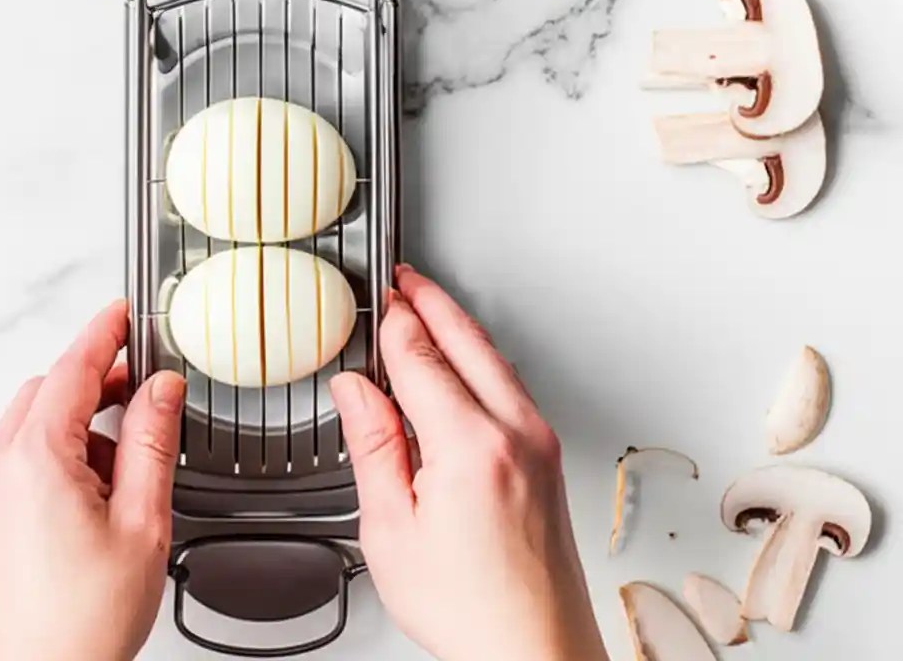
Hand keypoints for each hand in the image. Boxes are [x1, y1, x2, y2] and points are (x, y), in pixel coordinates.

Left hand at [0, 300, 186, 660]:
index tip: (123, 314)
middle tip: (142, 393)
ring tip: (123, 472)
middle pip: (45, 392)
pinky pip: (14, 458)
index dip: (103, 335)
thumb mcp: (142, 521)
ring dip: (74, 423)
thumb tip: (161, 389)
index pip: (71, 370)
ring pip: (29, 425)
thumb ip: (151, 442)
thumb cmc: (85, 619)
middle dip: (93, 382)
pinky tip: (91, 494)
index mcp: (34, 461)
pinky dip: (52, 454)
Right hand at [330, 267, 606, 660]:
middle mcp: (517, 434)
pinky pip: (511, 388)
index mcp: (471, 446)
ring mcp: (540, 444)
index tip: (376, 300)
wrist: (532, 650)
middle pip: (470, 343)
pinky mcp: (548, 459)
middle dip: (433, 304)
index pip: (423, 358)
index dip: (394, 324)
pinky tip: (458, 367)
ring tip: (425, 313)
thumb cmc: (469, 608)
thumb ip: (374, 446)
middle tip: (404, 281)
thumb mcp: (392, 528)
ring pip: (496, 361)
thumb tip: (357, 390)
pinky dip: (480, 362)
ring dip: (460, 329)